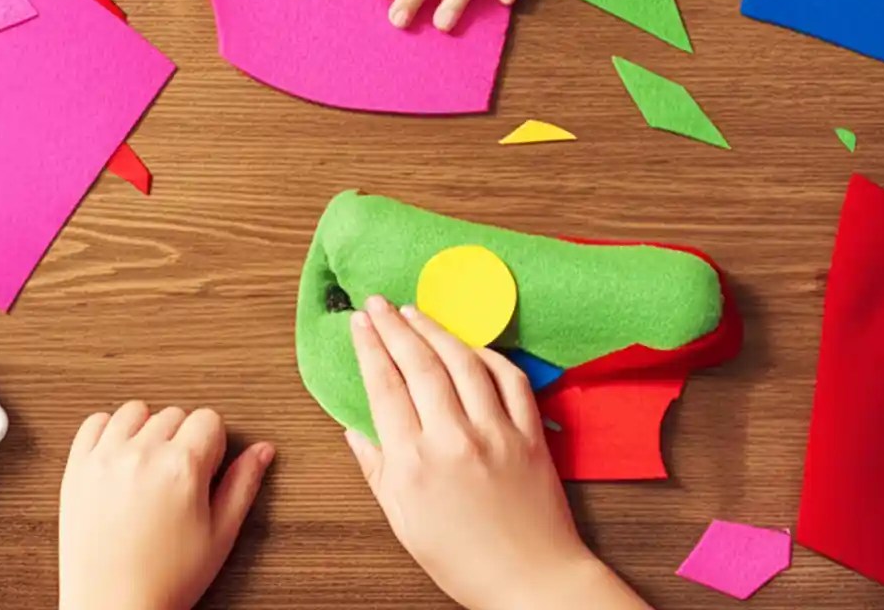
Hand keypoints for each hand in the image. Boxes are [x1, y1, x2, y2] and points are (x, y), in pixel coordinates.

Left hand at [58, 402, 274, 609]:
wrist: (113, 608)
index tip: (206, 470)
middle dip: (183, 438)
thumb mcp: (221, 534)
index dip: (213, 445)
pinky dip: (110, 431)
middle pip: (174, 413)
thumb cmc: (167, 579)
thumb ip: (243, 484)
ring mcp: (105, 459)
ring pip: (136, 411)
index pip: (208, 419)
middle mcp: (142, 455)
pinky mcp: (77, 468)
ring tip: (151, 464)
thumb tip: (262, 450)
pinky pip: (95, 423)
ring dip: (148, 428)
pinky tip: (122, 456)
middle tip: (180, 478)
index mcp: (181, 468)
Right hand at [346, 296, 650, 609]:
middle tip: (378, 303)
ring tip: (415, 312)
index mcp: (414, 463)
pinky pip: (510, 379)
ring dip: (436, 330)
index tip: (360, 322)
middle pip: (420, 364)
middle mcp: (453, 439)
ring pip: (463, 363)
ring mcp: (496, 432)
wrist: (529, 580)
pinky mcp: (529, 434)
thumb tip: (355, 430)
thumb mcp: (403, 521)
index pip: (385, 386)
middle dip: (394, 326)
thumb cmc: (462, 559)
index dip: (370, 347)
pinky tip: (471, 345)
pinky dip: (489, 355)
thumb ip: (377, 469)